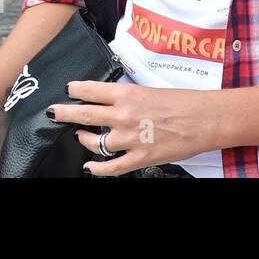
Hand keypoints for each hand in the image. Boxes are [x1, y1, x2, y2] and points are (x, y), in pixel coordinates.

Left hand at [50, 80, 215, 176]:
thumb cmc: (183, 101)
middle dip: (65, 113)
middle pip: (83, 114)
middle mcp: (123, 115)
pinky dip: (97, 169)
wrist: (205, 118)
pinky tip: (89, 167)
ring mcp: (130, 139)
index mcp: (127, 94)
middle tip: (54, 112)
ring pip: (94, 142)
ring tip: (79, 136)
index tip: (68, 91)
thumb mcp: (150, 89)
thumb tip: (113, 99)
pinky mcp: (139, 157)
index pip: (90, 90)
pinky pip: (111, 167)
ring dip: (83, 139)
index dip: (75, 90)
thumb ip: (128, 96)